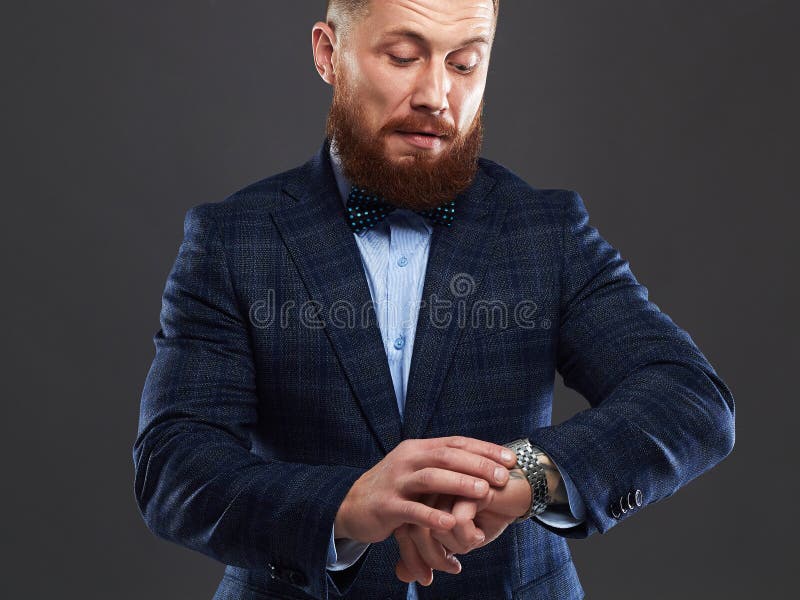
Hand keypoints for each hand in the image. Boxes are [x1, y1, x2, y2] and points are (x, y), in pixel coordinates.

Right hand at [334, 436, 517, 543]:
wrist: (351, 506)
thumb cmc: (395, 489)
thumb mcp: (416, 470)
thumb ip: (442, 465)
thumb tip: (484, 463)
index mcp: (417, 448)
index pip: (455, 443)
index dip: (484, 449)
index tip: (510, 459)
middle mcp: (407, 460)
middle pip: (446, 456)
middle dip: (477, 465)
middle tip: (502, 477)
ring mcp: (395, 482)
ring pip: (430, 478)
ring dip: (459, 484)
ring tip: (484, 492)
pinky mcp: (386, 506)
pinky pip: (412, 510)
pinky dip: (432, 516)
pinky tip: (451, 522)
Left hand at [394, 468, 531, 584]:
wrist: (517, 492)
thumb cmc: (484, 514)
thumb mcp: (455, 539)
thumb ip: (427, 552)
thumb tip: (400, 574)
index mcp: (423, 496)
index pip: (402, 530)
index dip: (410, 558)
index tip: (426, 578)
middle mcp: (430, 488)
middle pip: (413, 531)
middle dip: (432, 558)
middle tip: (453, 568)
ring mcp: (447, 484)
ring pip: (434, 529)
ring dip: (455, 548)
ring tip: (471, 545)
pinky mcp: (468, 484)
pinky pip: (458, 523)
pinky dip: (470, 538)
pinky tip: (481, 534)